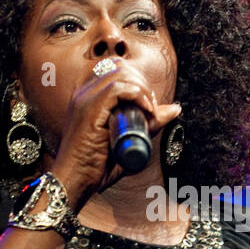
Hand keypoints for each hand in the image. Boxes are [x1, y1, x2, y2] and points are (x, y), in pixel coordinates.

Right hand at [46, 59, 181, 208]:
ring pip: (121, 74)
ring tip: (149, 110)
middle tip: (151, 108)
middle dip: (142, 83)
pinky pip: (118, 89)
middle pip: (120, 67)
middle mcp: (83, 93)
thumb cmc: (96, 166)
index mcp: (87, 96)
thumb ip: (149, 124)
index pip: (115, 68)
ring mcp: (84, 99)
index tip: (148, 103)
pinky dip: (138, 96)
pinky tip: (146, 111)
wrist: (74, 181)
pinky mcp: (89, 108)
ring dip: (142, 89)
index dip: (137, 79)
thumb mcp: (128, 140)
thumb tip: (175, 108)